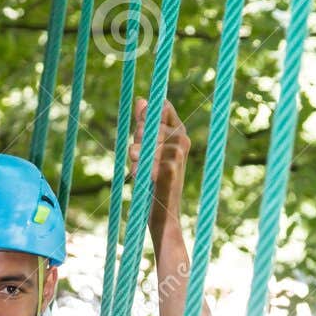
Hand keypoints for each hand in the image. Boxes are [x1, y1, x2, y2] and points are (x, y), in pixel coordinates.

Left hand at [128, 97, 189, 227]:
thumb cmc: (155, 181)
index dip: (148, 115)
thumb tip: (141, 100)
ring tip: (133, 169)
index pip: (163, 108)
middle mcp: (182, 142)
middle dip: (140, 136)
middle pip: (153, 125)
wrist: (163, 215)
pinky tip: (137, 175)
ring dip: (137, 155)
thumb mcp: (149, 150)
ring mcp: (178, 158)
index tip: (139, 127)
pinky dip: (141, 169)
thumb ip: (145, 125)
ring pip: (151, 143)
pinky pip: (152, 163)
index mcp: (179, 132)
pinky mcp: (171, 175)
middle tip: (134, 152)